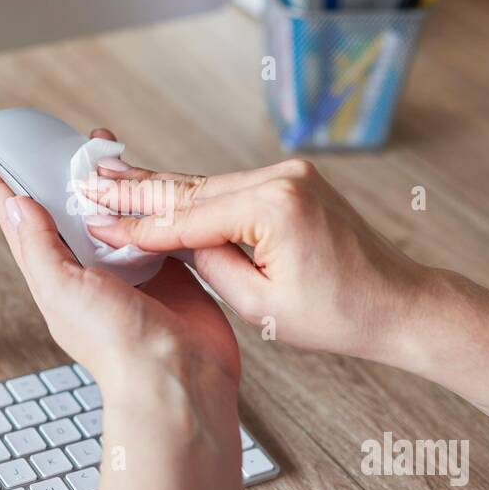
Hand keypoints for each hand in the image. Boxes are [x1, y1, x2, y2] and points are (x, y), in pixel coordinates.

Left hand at [0, 129, 241, 431]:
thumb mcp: (61, 289)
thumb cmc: (117, 346)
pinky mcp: (168, 267)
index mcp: (56, 273)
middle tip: (63, 140)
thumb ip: (40, 247)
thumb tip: (17, 204)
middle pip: (69, 208)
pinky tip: (151, 182)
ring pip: (114, 211)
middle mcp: (89, 268)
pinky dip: (152, 202)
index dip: (3, 184)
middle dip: (62, 172)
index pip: (21, 220)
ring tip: (107, 149)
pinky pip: (156, 224)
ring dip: (110, 181)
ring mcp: (130, 267)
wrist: (178, 376)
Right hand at [80, 156, 430, 363]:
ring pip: (208, 185)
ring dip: (161, 188)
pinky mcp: (293, 181)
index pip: (187, 219)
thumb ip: (212, 266)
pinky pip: (231, 189)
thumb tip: (178, 242)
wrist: (399, 303)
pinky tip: (160, 190)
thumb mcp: (262, 307)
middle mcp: (283, 178)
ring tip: (111, 180)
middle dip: (137, 189)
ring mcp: (290, 174)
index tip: (97, 221)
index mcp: (275, 208)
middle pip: (192, 189)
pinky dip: (195, 195)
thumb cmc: (341, 315)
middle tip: (89, 181)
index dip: (136, 225)